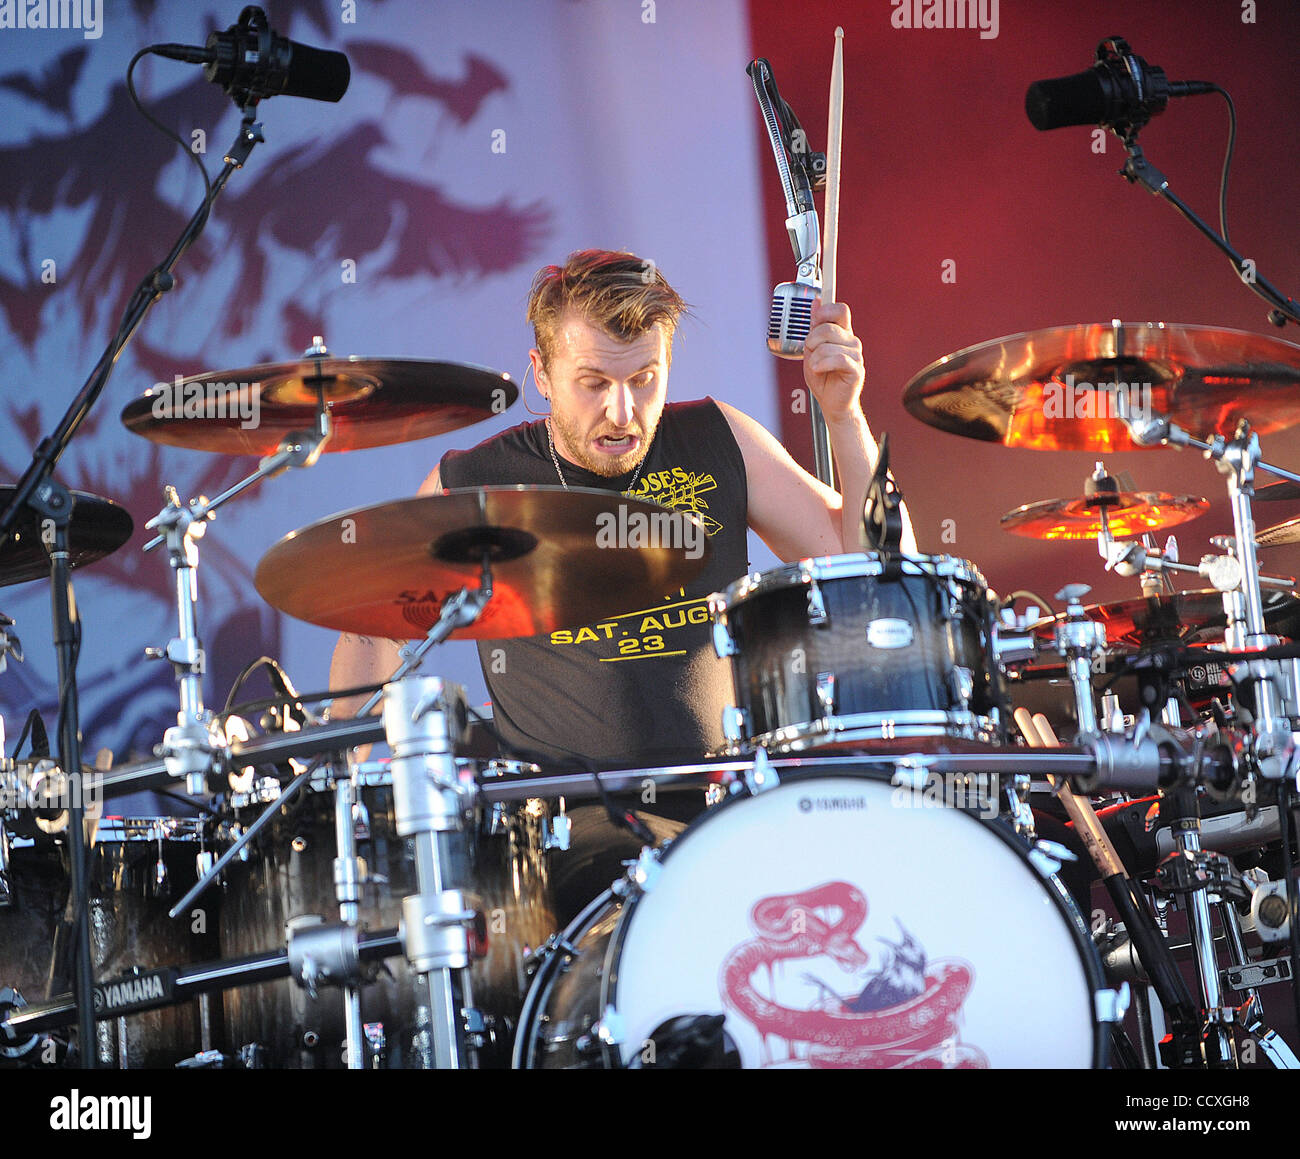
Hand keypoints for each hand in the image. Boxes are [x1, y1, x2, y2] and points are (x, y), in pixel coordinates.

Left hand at [803, 297, 863, 422]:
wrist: (830, 403)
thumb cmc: (823, 377)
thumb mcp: (812, 349)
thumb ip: (815, 327)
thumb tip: (816, 302)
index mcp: (842, 333)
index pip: (840, 310)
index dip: (825, 312)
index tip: (814, 322)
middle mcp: (851, 341)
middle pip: (829, 327)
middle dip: (812, 340)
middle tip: (811, 353)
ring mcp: (856, 355)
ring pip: (828, 345)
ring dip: (815, 357)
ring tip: (816, 367)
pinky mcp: (856, 369)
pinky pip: (838, 359)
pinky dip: (822, 364)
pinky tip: (818, 370)